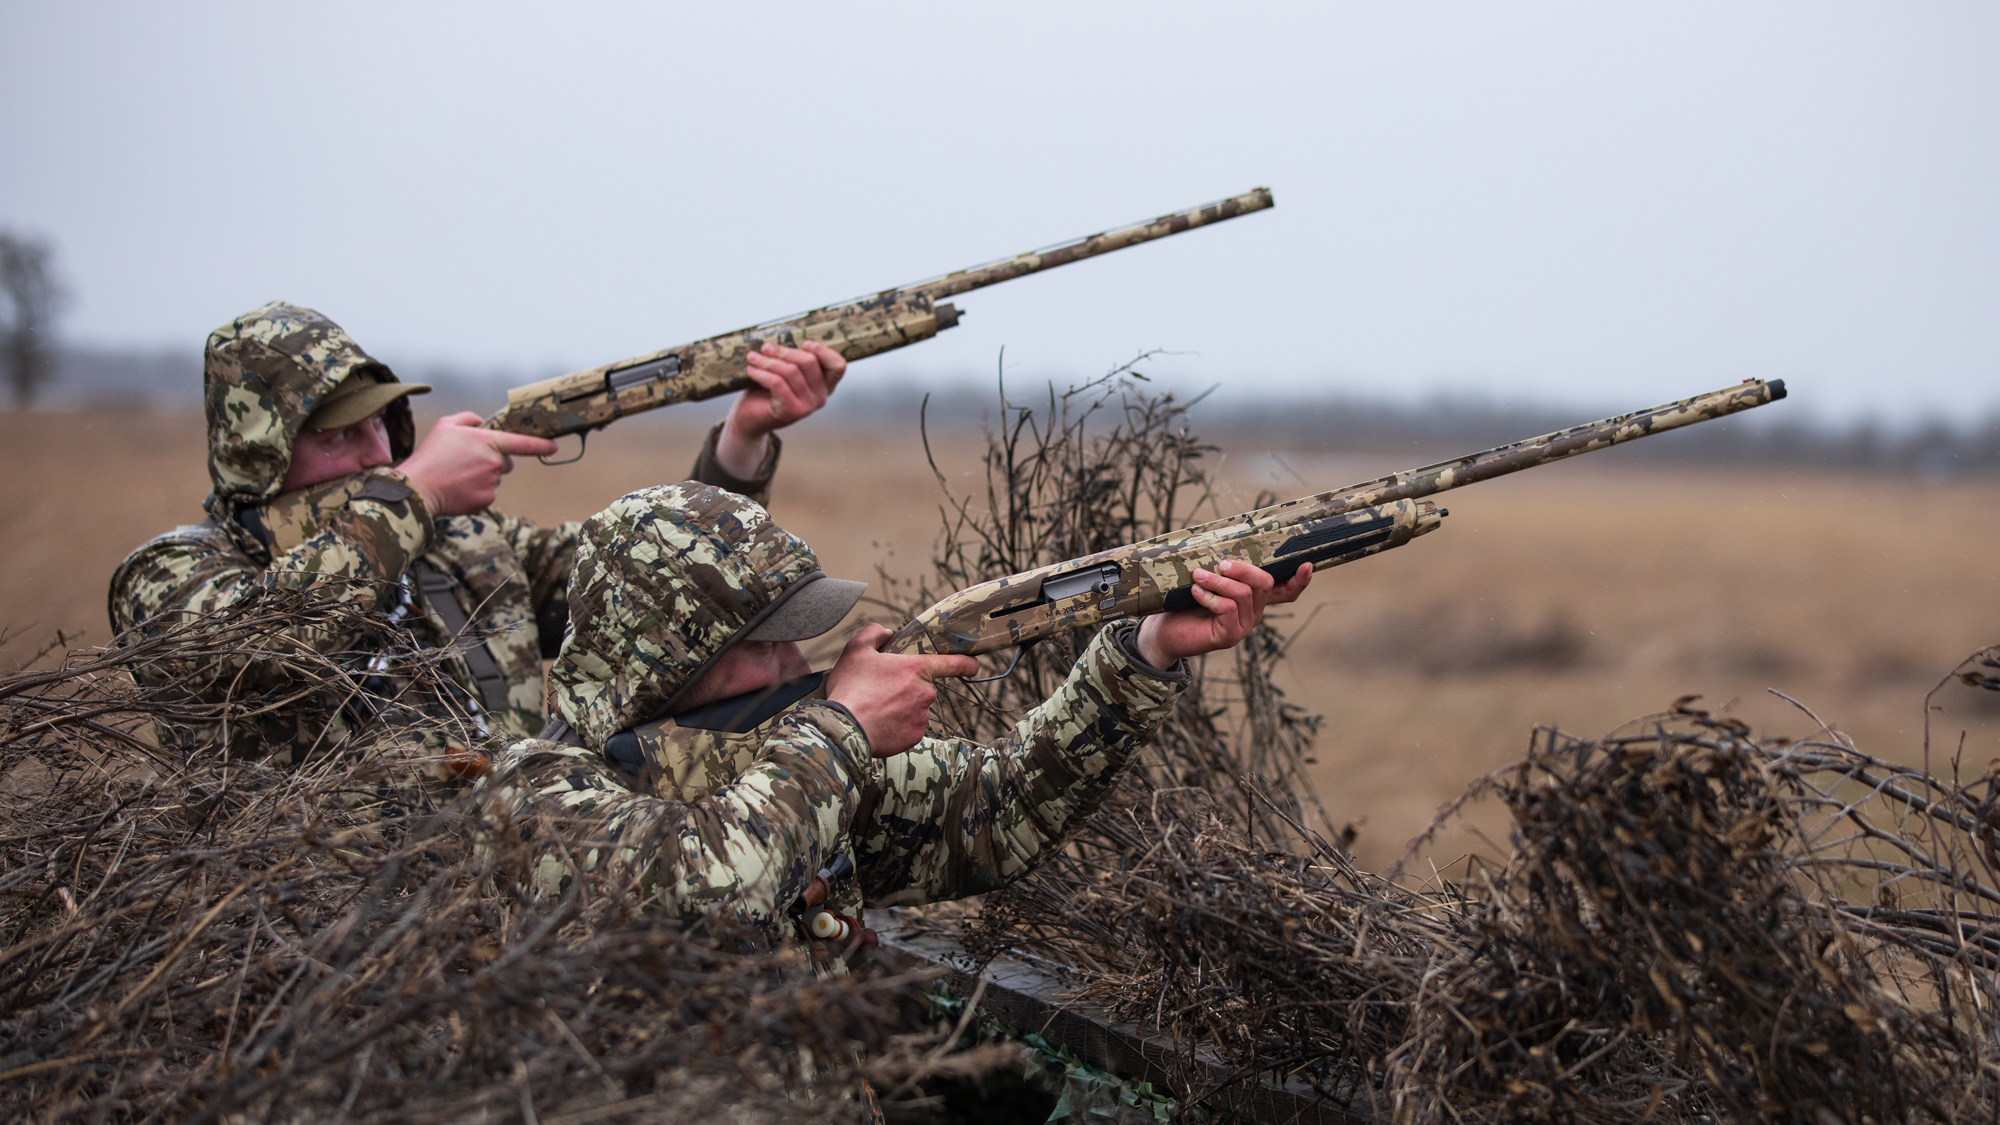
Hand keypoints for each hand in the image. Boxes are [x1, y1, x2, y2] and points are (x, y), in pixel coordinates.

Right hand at [397, 413, 559, 516]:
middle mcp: (495, 463)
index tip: (554, 446)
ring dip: (482, 476)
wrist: (418, 488)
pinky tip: (459, 488)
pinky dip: (476, 491)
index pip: (524, 443)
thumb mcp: (446, 425)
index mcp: (489, 442)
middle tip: (467, 461)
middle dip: (493, 460)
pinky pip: (488, 493)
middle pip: (506, 462)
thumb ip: (469, 419)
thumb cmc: (430, 455)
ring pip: (495, 478)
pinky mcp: (486, 500)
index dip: (542, 444)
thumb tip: (483, 422)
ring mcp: (492, 483)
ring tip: (457, 474)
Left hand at [714, 341, 845, 476]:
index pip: (837, 366)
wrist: (750, 419)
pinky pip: (777, 383)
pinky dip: (762, 373)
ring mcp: (808, 406)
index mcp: (824, 385)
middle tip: (765, 347)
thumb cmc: (766, 391)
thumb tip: (785, 335)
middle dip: (784, 351)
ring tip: (752, 357)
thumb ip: (792, 358)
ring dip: (768, 361)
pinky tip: (751, 370)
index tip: (805, 342)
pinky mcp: (792, 411)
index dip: (824, 351)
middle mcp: (821, 397)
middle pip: (809, 362)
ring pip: (791, 371)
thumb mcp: (784, 371)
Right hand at [823, 623, 978, 756]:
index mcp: (916, 669)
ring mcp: (922, 717)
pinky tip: (879, 723)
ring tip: (875, 708)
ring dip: (901, 708)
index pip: (953, 664)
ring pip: (915, 708)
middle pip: (923, 688)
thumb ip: (873, 634)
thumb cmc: (850, 689)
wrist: (844, 728)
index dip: (967, 663)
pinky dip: (897, 726)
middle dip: (905, 689)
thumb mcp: (856, 650)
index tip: (974, 665)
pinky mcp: (914, 737)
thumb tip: (886, 633)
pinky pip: (909, 727)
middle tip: (880, 691)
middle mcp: (925, 693)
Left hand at [1135, 560, 1312, 668]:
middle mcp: (1254, 612)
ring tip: (1198, 575)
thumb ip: (1223, 567)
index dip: (1300, 580)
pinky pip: (1227, 608)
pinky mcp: (1229, 636)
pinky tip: (1195, 592)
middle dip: (1244, 569)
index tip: (1307, 564)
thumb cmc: (1186, 602)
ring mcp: (1244, 626)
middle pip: (1264, 583)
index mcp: (1254, 599)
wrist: (1165, 630)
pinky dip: (1209, 596)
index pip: (1286, 592)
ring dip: (1218, 581)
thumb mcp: (1208, 579)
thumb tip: (1225, 541)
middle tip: (1221, 563)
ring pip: (1243, 594)